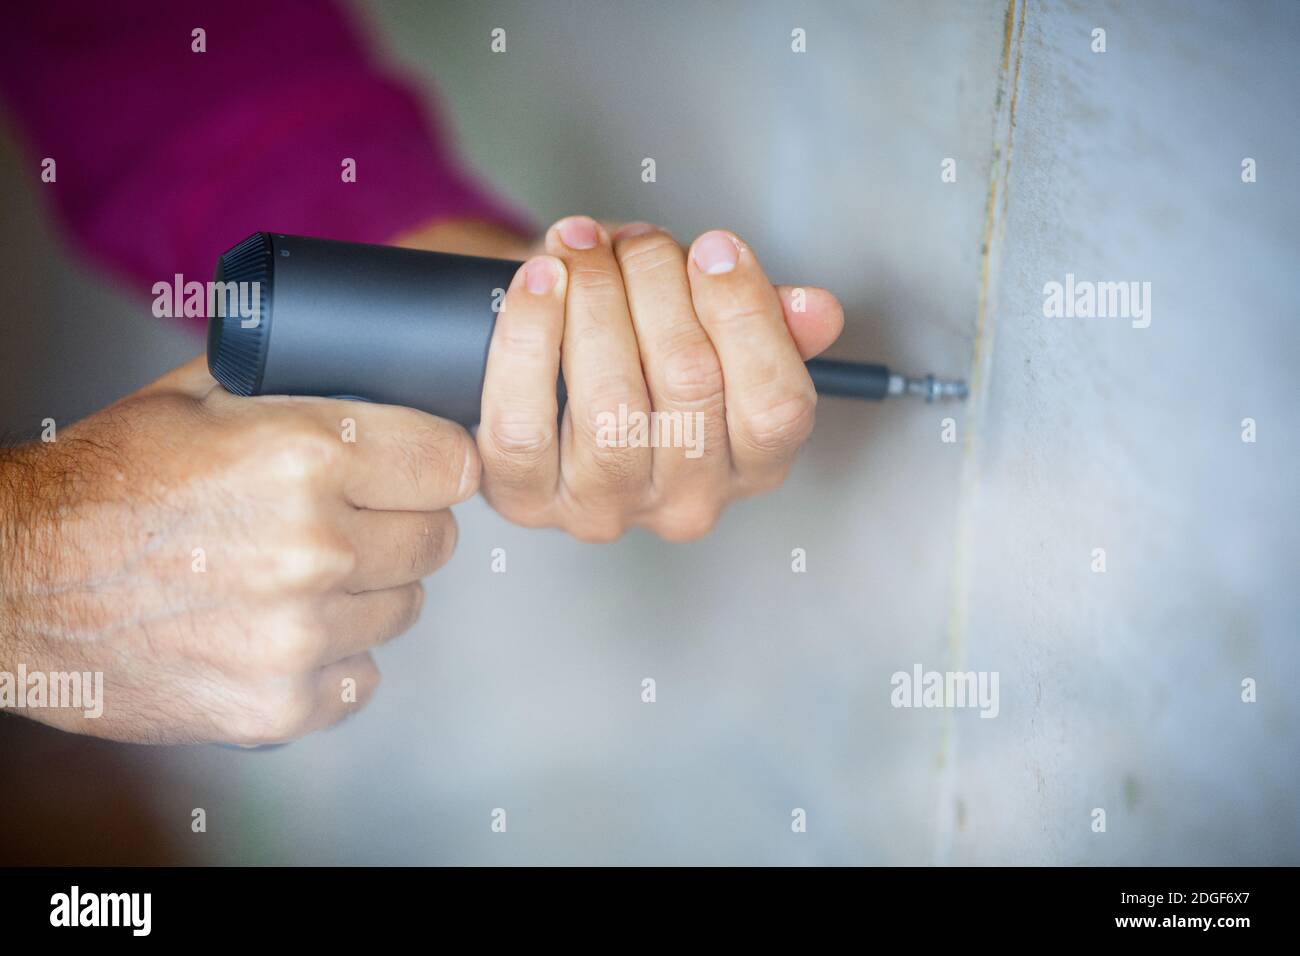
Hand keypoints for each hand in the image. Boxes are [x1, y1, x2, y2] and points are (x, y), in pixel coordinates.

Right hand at [0, 358, 477, 743]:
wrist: (13, 582)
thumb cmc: (105, 481)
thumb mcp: (202, 393)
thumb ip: (303, 383)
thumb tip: (383, 373)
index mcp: (307, 454)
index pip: (454, 465)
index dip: (437, 464)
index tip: (422, 470)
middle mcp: (316, 547)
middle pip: (437, 539)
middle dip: (401, 524)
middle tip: (348, 519)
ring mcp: (300, 635)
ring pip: (404, 608)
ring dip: (368, 591)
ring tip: (298, 575)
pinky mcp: (280, 707)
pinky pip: (362, 676)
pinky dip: (334, 658)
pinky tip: (282, 629)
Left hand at [477, 216, 843, 541]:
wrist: (549, 380)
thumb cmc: (643, 351)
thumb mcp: (717, 329)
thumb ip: (771, 322)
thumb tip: (816, 310)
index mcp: (753, 466)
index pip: (776, 407)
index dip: (747, 313)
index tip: (714, 246)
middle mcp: (687, 501)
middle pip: (689, 382)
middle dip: (658, 283)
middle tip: (637, 242)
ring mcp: (606, 507)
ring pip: (611, 404)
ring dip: (596, 299)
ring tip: (584, 249)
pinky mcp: (526, 499)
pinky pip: (523, 422)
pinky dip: (529, 335)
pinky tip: (540, 281)